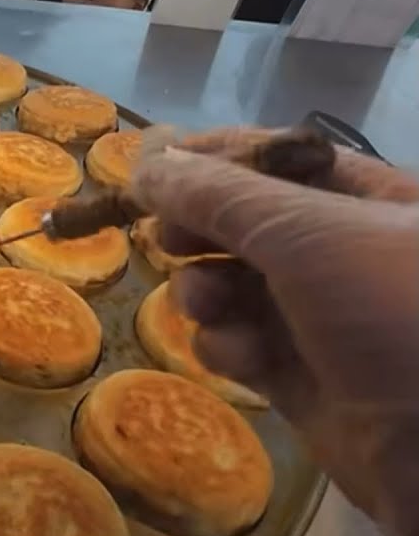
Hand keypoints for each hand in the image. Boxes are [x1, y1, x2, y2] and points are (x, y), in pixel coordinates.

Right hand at [133, 128, 418, 535]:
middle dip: (202, 232)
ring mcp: (326, 318)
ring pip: (234, 287)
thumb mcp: (305, 233)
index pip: (282, 158)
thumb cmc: (389, 310)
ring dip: (206, 291)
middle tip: (167, 238)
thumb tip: (146, 163)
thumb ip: (217, 194)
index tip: (152, 167)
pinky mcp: (303, 378)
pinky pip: (241, 345)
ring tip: (205, 304)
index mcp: (376, 200)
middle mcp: (350, 253)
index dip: (217, 157)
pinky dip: (229, 348)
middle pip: (249, 224)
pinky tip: (241, 360)